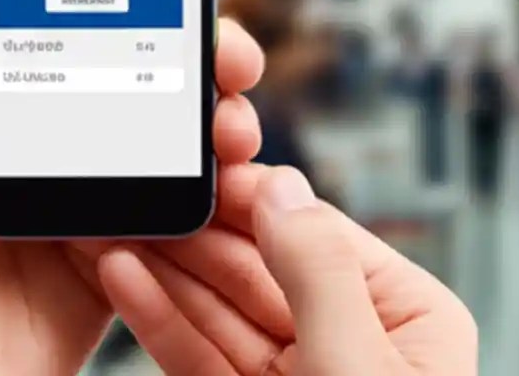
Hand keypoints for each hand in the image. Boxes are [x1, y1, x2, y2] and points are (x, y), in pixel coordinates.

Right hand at [97, 166, 478, 374]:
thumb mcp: (357, 371)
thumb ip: (318, 275)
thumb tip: (282, 186)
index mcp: (409, 318)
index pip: (321, 235)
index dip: (256, 198)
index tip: (198, 163)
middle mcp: (355, 341)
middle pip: (265, 269)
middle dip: (198, 233)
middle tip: (138, 189)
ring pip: (224, 311)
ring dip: (168, 269)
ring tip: (110, 223)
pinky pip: (202, 357)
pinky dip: (160, 320)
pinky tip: (123, 279)